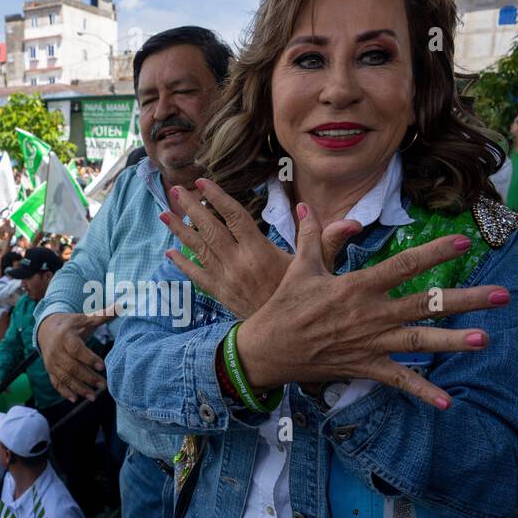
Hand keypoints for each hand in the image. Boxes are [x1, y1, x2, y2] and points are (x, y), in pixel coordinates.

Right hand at [38, 312, 108, 401]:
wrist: (46, 328)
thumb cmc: (71, 324)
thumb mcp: (85, 319)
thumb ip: (103, 315)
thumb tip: (122, 304)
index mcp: (65, 337)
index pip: (77, 350)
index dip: (89, 359)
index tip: (103, 366)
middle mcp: (56, 351)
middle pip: (72, 367)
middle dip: (88, 378)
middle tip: (104, 385)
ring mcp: (52, 362)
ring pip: (65, 378)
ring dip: (79, 388)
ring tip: (93, 397)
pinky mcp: (49, 370)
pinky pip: (56, 383)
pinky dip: (64, 392)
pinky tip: (75, 399)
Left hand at [161, 178, 358, 317]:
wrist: (285, 335)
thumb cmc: (302, 298)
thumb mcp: (318, 268)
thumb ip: (329, 240)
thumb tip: (353, 221)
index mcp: (258, 250)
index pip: (233, 216)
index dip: (215, 197)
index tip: (200, 182)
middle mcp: (237, 262)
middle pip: (209, 228)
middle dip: (190, 208)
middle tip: (174, 189)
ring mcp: (225, 279)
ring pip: (198, 249)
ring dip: (180, 230)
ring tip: (164, 213)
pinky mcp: (220, 294)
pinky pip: (196, 276)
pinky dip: (182, 263)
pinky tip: (169, 252)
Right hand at [233, 203, 510, 408]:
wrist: (267, 350)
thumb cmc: (284, 306)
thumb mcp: (299, 267)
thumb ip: (313, 236)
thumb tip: (308, 206)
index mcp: (357, 286)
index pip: (403, 265)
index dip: (434, 253)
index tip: (463, 242)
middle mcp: (371, 314)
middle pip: (427, 304)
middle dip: (466, 300)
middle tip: (503, 294)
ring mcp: (371, 343)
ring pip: (421, 342)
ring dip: (455, 342)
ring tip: (487, 338)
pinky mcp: (366, 367)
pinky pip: (399, 381)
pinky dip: (422, 391)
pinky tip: (447, 402)